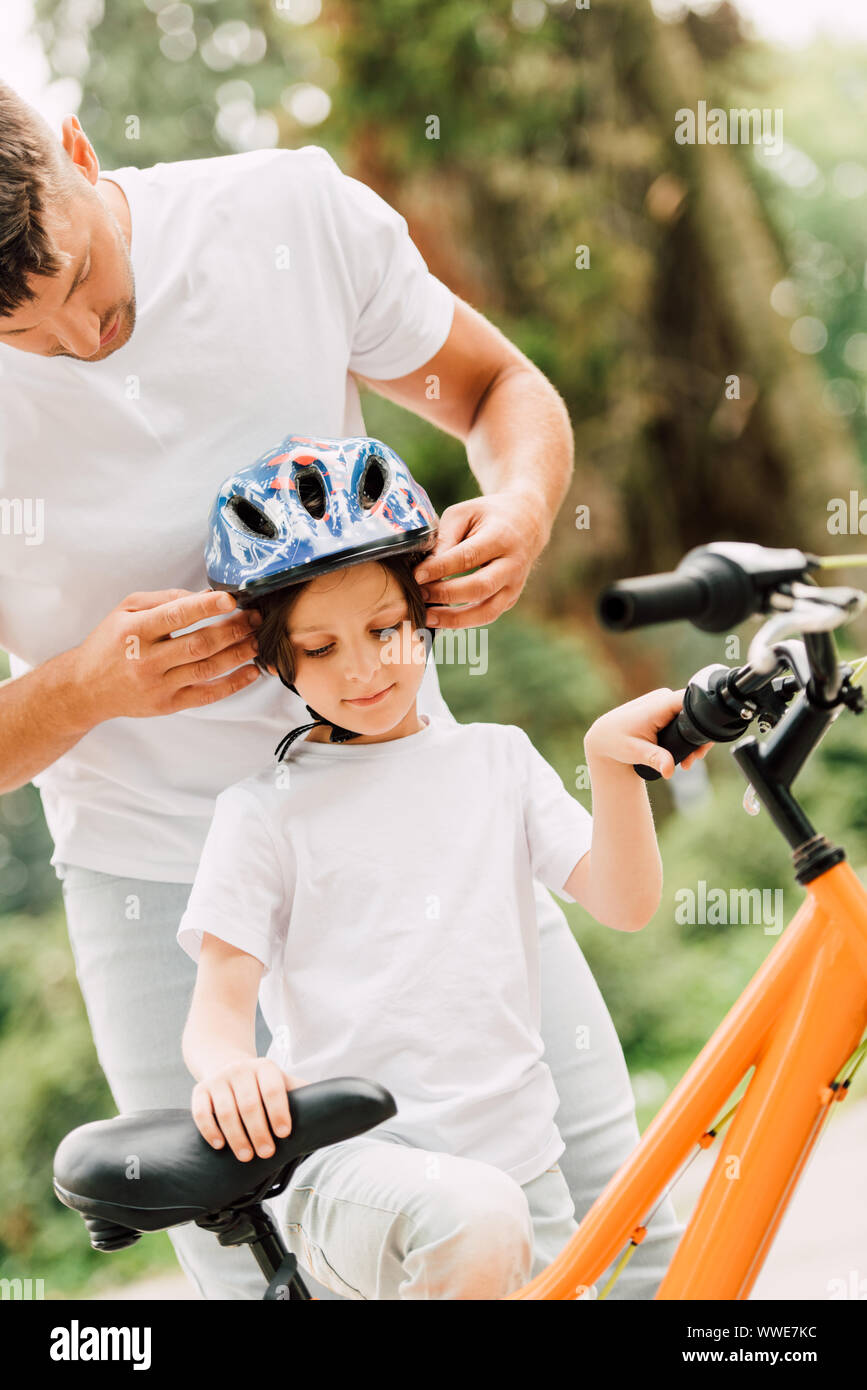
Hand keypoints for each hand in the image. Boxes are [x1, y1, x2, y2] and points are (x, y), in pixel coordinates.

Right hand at [70, 588, 262, 722]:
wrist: (86, 687)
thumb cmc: (110, 643)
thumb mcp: (126, 610)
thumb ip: (164, 599)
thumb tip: (204, 595)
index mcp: (134, 631)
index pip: (176, 616)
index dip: (206, 607)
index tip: (232, 599)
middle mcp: (146, 660)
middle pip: (199, 644)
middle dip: (232, 629)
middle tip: (254, 618)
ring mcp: (158, 685)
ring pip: (207, 669)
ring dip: (238, 654)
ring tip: (256, 640)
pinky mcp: (167, 705)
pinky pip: (206, 695)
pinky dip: (233, 684)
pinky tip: (250, 672)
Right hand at [191, 1057, 308, 1161]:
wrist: (225, 1061)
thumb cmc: (261, 1081)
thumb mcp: (282, 1080)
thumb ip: (303, 1092)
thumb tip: (337, 1108)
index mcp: (265, 1067)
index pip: (273, 1089)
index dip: (279, 1112)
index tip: (284, 1134)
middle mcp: (240, 1069)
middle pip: (249, 1104)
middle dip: (259, 1132)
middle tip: (266, 1152)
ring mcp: (218, 1079)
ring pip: (225, 1111)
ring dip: (237, 1137)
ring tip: (246, 1155)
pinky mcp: (199, 1089)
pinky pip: (201, 1112)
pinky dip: (209, 1130)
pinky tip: (220, 1145)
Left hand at [412, 491, 546, 630]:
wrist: (527, 523)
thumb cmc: (488, 516)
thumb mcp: (464, 514)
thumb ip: (445, 538)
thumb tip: (425, 570)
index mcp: (501, 537)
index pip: (468, 557)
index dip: (440, 568)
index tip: (416, 575)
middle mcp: (512, 565)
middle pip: (479, 588)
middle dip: (445, 594)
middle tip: (419, 595)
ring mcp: (514, 586)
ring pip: (486, 612)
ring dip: (454, 619)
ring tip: (427, 617)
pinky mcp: (510, 599)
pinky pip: (486, 616)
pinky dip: (462, 621)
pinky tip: (441, 618)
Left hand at [584, 687, 712, 778]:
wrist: (604, 736)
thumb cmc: (617, 742)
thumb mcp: (635, 752)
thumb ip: (654, 758)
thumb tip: (669, 771)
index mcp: (657, 705)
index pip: (690, 702)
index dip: (702, 720)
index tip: (702, 742)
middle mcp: (663, 698)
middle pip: (693, 711)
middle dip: (699, 735)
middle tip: (695, 759)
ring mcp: (663, 700)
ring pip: (689, 715)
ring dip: (693, 737)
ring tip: (689, 760)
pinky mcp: (663, 706)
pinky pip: (682, 715)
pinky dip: (686, 732)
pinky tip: (686, 751)